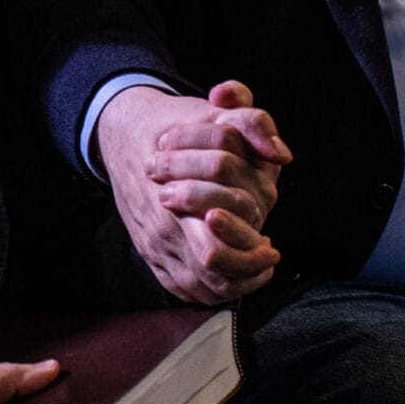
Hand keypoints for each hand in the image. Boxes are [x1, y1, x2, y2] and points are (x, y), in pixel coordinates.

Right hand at [96, 80, 290, 304]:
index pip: (220, 238)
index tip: (271, 245)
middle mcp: (165, 223)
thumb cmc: (174, 126)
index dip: (251, 249)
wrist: (122, 135)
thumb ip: (252, 124)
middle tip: (267, 257)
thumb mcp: (215, 114)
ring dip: (234, 282)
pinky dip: (210, 289)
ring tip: (255, 268)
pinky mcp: (149, 252)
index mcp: (181, 192)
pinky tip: (229, 274)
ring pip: (199, 286)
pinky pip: (183, 289)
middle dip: (246, 267)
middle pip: (211, 266)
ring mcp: (154, 242)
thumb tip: (281, 153)